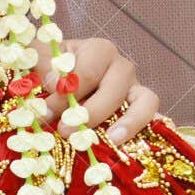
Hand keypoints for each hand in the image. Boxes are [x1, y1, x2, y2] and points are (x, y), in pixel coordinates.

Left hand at [34, 37, 159, 143]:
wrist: (63, 73)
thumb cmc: (52, 65)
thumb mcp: (42, 57)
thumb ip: (44, 64)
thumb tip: (56, 82)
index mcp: (98, 50)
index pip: (87, 73)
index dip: (66, 94)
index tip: (45, 110)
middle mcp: (121, 67)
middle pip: (114, 90)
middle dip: (89, 113)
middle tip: (65, 131)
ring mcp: (135, 88)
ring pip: (145, 102)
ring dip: (129, 122)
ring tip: (111, 140)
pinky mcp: (141, 108)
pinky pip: (152, 117)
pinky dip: (144, 129)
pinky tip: (129, 144)